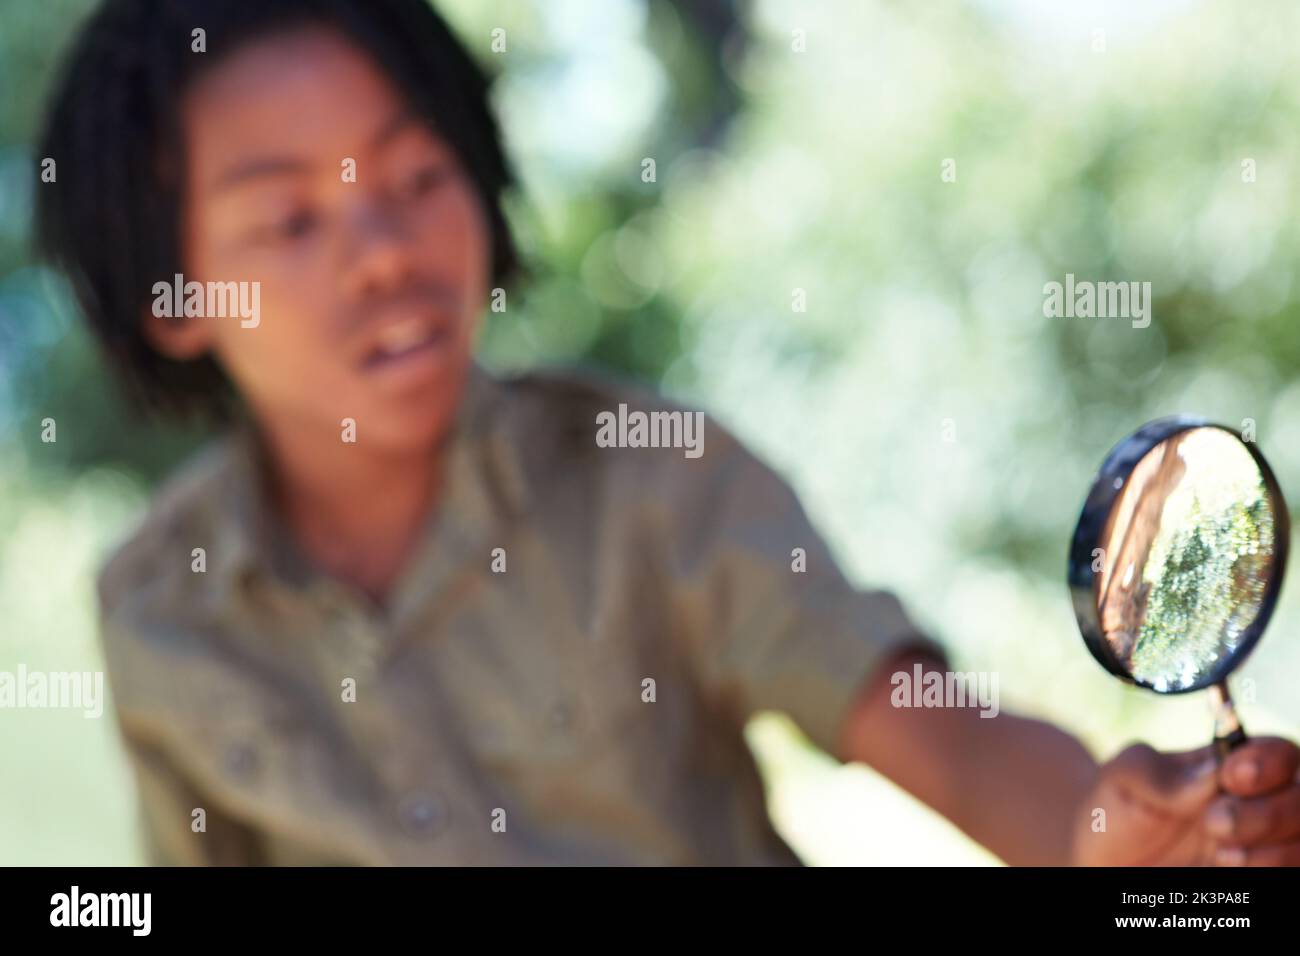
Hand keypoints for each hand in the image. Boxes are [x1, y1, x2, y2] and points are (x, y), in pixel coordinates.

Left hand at [1070, 737, 1299, 865]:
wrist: (1104, 862)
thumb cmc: (1115, 810)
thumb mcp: (1124, 779)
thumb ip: (1161, 772)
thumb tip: (1211, 773)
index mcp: (1229, 767)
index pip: (1280, 753)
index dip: (1267, 762)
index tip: (1231, 778)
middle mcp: (1255, 804)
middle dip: (1266, 813)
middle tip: (1214, 822)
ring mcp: (1261, 844)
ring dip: (1272, 849)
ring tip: (1220, 853)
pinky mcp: (1258, 873)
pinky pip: (1292, 872)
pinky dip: (1271, 870)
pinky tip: (1227, 869)